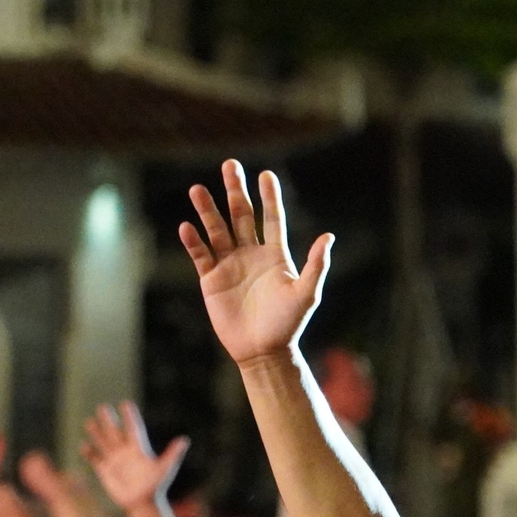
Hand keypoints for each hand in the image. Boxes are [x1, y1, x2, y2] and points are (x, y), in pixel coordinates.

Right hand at [82, 401, 188, 516]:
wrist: (143, 504)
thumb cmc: (156, 486)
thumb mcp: (165, 468)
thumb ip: (173, 454)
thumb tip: (185, 440)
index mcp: (138, 449)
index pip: (133, 429)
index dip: (130, 417)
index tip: (125, 404)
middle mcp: (125, 452)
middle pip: (114, 432)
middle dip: (108, 420)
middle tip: (102, 406)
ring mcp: (114, 461)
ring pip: (103, 443)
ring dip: (96, 433)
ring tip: (90, 422)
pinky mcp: (105, 471)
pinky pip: (96, 459)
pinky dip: (90, 453)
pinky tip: (84, 446)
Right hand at [179, 161, 332, 365]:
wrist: (264, 351)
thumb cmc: (289, 324)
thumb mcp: (307, 293)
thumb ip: (316, 265)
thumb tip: (329, 236)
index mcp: (275, 254)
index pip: (272, 218)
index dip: (269, 197)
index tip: (266, 175)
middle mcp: (251, 254)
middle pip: (242, 215)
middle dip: (235, 191)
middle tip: (230, 165)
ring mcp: (229, 264)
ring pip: (217, 230)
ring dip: (208, 210)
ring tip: (197, 189)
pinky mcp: (211, 280)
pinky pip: (201, 255)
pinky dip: (194, 241)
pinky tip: (187, 226)